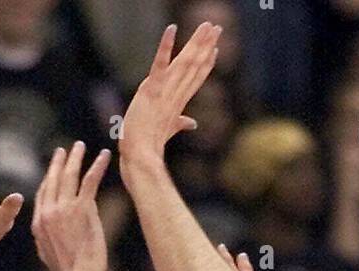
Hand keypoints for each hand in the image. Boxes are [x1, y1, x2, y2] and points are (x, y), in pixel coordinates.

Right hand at [32, 142, 109, 270]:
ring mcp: (64, 209)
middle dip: (59, 162)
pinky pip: (90, 181)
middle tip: (64, 150)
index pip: (43, 193)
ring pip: (69, 176)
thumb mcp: (47, 253)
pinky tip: (104, 155)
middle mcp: (48, 211)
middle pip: (53, 179)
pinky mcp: (81, 209)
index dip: (49, 178)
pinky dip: (97, 166)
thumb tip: (47, 229)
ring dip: (75, 158)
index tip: (54, 169)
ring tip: (80, 146)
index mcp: (38, 222)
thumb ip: (45, 236)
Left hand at [119, 22, 220, 171]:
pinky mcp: (152, 89)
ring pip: (184, 62)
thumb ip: (180, 123)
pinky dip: (165, 46)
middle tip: (217, 27)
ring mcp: (164, 92)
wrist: (140, 157)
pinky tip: (172, 29)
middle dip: (206, 46)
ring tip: (207, 26)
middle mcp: (174, 95)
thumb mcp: (166, 130)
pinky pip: (159, 63)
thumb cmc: (148, 146)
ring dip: (196, 42)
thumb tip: (193, 123)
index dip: (206, 64)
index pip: (195, 79)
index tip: (215, 49)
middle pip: (194, 66)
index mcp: (177, 103)